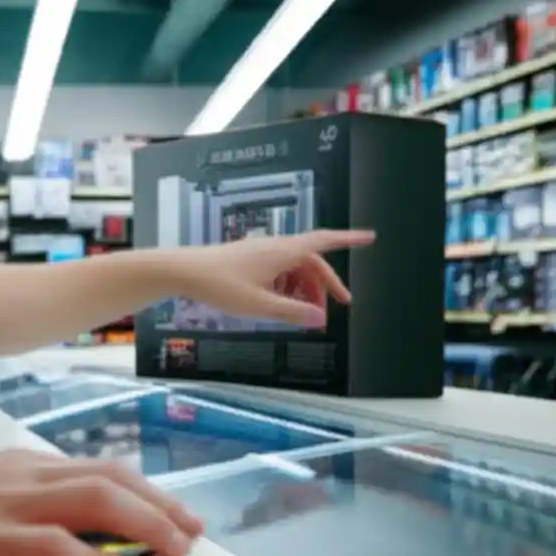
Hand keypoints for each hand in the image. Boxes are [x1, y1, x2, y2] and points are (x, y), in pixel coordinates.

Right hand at [0, 450, 204, 555]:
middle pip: (110, 479)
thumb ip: (12, 502)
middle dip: (160, 504)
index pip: (96, 468)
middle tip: (190, 531)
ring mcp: (1, 504)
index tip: (169, 511)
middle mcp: (16, 474)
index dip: (143, 490)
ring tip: (172, 549)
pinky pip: (49, 544)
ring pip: (94, 501)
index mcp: (14, 465)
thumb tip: (52, 526)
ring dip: (144, 525)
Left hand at [176, 229, 374, 327]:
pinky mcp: (250, 260)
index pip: (325, 242)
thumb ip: (292, 312)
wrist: (184, 271)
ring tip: (305, 314)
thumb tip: (322, 319)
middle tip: (339, 307)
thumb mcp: (259, 305)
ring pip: (295, 268)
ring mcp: (263, 252)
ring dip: (305, 289)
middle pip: (312, 262)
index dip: (349, 239)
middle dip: (327, 284)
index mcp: (284, 252)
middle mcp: (277, 247)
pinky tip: (280, 304)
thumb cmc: (220, 286)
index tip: (370, 237)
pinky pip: (279, 271)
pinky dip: (287, 286)